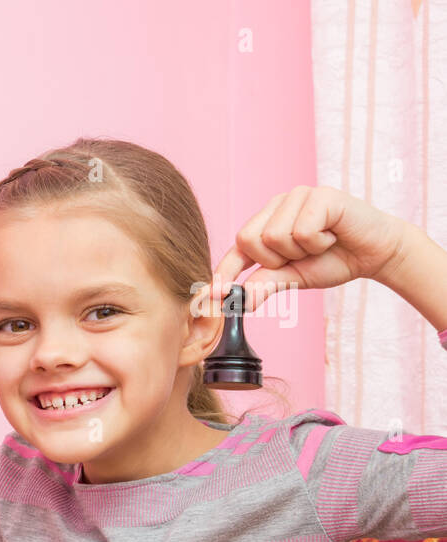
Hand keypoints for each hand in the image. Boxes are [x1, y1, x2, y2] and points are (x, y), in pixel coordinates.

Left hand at [212, 185, 408, 312]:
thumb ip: (264, 285)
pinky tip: (333, 234)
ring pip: (275, 236)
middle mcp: (277, 206)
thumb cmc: (332, 261)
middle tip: (302, 256)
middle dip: (274, 261)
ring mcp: (297, 196)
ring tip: (321, 244)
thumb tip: (238, 302)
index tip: (210, 296)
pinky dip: (318, 242)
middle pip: (249, 240)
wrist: (375, 253)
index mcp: (265, 224)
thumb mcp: (291, 278)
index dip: (223, 272)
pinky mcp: (320, 195)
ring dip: (300, 252)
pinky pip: (302, 231)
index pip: (236, 249)